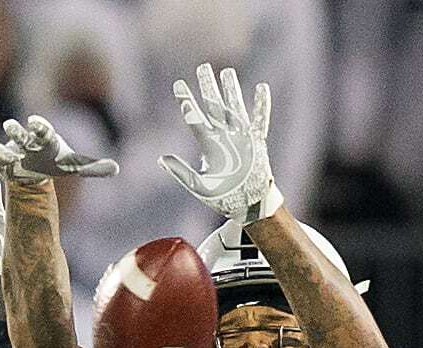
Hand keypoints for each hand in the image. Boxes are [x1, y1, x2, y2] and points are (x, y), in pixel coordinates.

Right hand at [0, 113, 119, 187]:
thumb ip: (93, 167)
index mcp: (44, 138)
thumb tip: (117, 170)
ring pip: (3, 148)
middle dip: (14, 131)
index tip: (34, 122)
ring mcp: (12, 151)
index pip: (42, 128)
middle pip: (20, 133)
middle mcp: (26, 141)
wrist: (35, 168)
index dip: (38, 125)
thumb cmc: (54, 162)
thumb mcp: (74, 165)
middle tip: (9, 126)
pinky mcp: (2, 164)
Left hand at [159, 64, 282, 227]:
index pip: (195, 117)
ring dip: (231, 90)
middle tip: (202, 67)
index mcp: (208, 144)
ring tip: (226, 72)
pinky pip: (260, 119)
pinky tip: (261, 88)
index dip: (186, 101)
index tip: (178, 84)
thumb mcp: (198, 186)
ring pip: (235, 107)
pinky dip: (261, 105)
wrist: (246, 204)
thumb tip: (161, 159)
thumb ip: (180, 172)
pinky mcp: (257, 141)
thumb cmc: (222, 196)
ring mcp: (241, 136)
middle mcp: (223, 136)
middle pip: (214, 106)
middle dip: (208, 87)